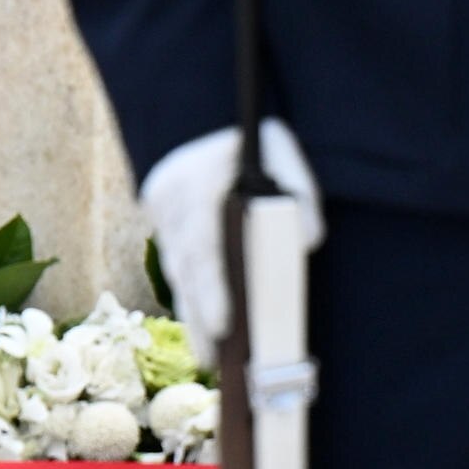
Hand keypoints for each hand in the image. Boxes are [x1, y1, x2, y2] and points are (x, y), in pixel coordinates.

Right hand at [137, 121, 325, 363]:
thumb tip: (308, 242)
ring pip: (176, 271)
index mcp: (195, 182)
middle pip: (185, 268)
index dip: (211, 289)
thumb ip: (300, 191)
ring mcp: (161, 210)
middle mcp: (170, 200)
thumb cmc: (250, 136)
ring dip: (192, 313)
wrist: (197, 109)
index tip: (225, 325)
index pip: (202, 245)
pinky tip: (206, 328)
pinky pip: (177, 265)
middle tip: (213, 359)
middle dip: (199, 316)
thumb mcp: (281, 147)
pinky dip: (192, 295)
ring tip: (210, 356)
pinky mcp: (162, 221)